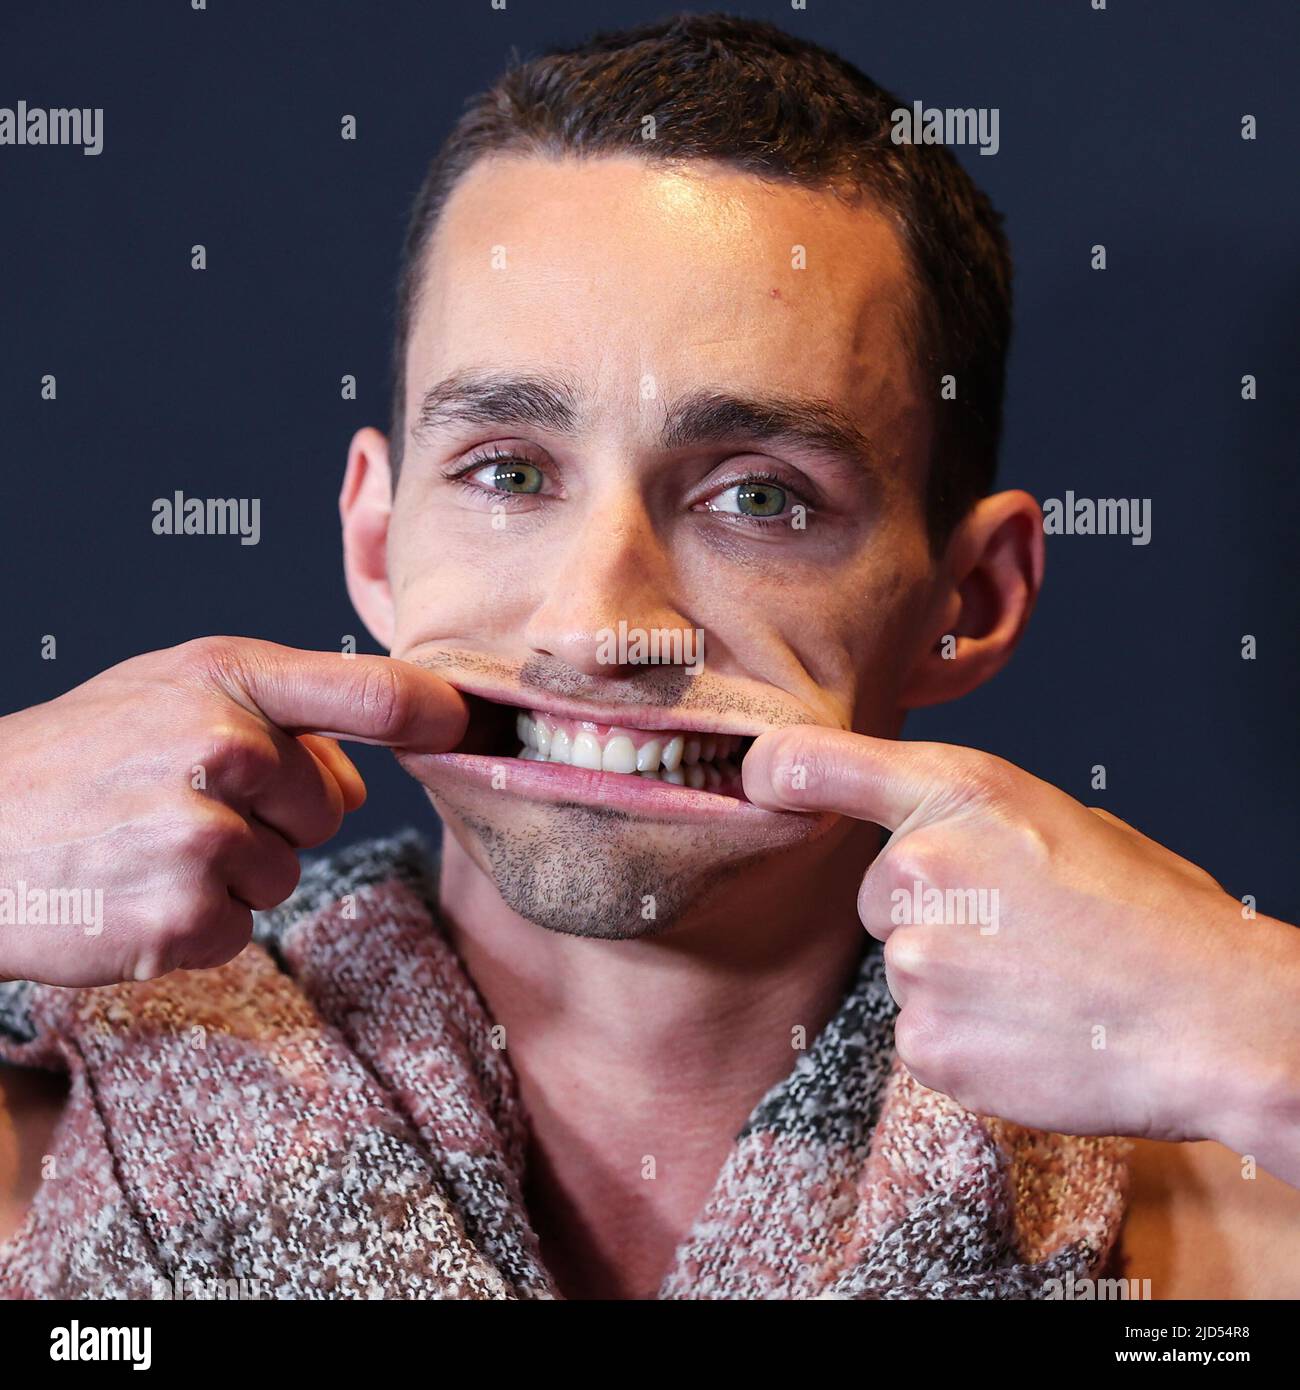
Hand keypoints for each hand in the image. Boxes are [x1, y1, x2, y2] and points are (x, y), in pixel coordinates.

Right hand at [0, 637, 466, 985]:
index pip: (366, 691)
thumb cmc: (75, 761)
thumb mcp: (166, 691)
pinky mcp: (182, 916)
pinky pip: (242, 926)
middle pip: (332, 804)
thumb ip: (275, 710)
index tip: (474, 724)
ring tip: (148, 846)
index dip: (434, 712)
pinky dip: (197, 923)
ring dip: (233, 874)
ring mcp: (202, 832)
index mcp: (224, 677)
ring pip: (288, 870)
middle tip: (178, 804)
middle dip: (273, 816)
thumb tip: (361, 772)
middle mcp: (221, 745)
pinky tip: (135, 891)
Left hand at [743, 728, 1299, 1179]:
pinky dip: (965, 1038)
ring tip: (1039, 984)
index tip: (756, 782)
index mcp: (960, 793)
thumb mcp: (1059, 819)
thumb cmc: (1153, 913)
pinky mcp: (926, 1043)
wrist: (1217, 1018)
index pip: (817, 765)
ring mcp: (918, 961)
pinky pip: (920, 1034)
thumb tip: (914, 831)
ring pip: (905, 967)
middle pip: (877, 895)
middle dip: (931, 913)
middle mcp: (920, 867)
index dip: (774, 774)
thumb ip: (969, 818)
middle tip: (1020, 933)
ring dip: (954, 980)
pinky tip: (1029, 1030)